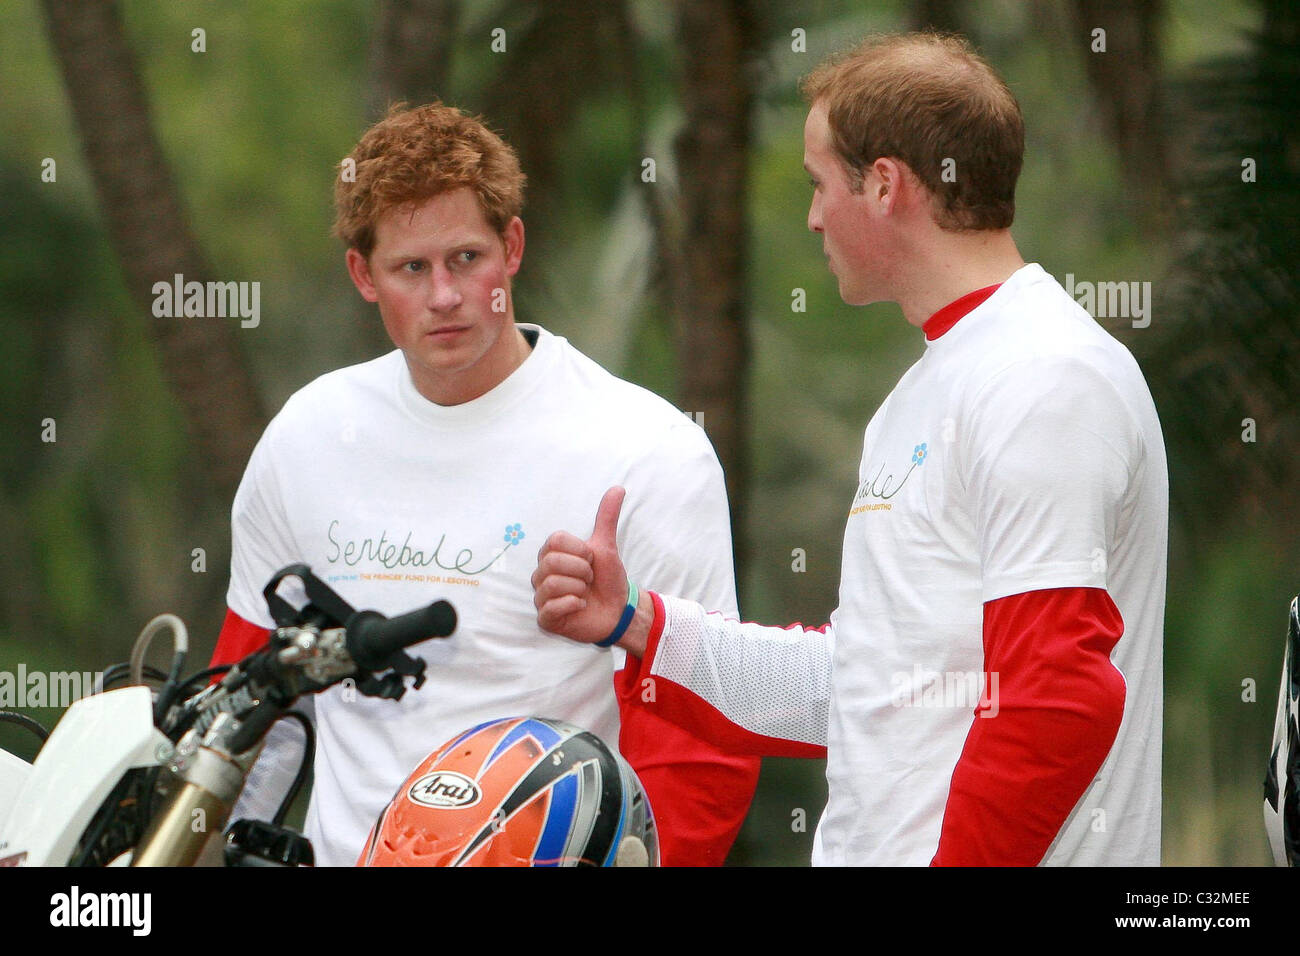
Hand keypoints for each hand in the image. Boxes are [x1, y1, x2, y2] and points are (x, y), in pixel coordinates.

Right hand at [533, 486, 630, 643]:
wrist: (618, 610)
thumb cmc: (607, 579)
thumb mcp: (606, 546)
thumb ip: (607, 518)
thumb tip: (618, 488)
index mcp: (552, 555)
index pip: (555, 540)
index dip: (579, 550)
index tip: (590, 560)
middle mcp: (542, 574)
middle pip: (552, 562)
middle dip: (581, 570)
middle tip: (589, 579)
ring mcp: (542, 597)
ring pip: (552, 584)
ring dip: (579, 588)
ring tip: (585, 593)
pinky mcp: (545, 618)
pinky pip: (551, 608)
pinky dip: (573, 605)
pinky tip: (581, 606)